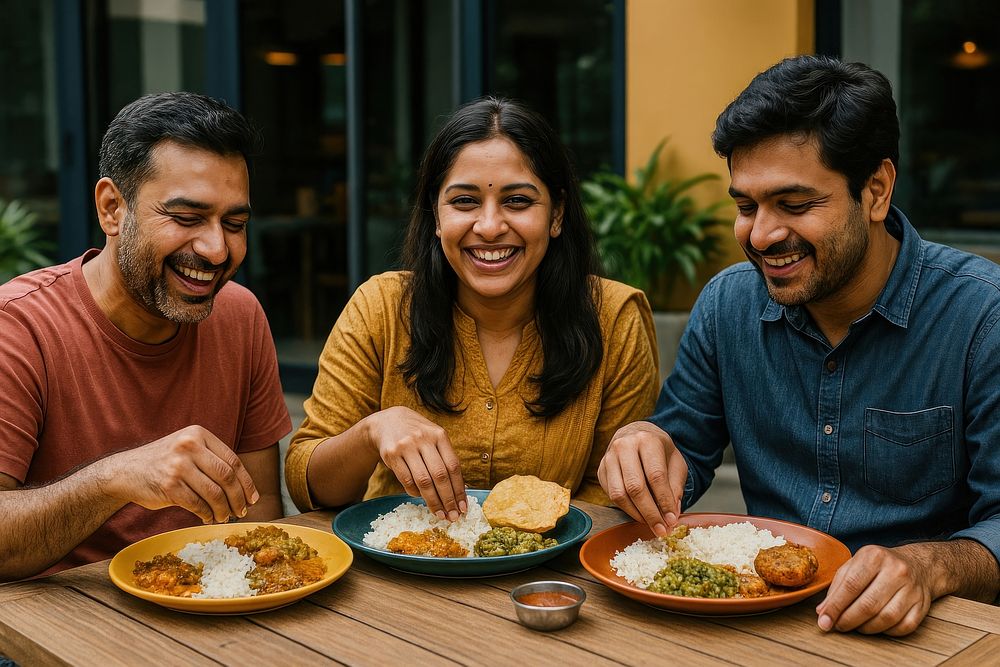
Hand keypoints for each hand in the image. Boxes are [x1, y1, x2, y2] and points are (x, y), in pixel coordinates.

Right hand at [100, 425, 258, 523]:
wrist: (124, 471)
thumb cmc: (162, 462)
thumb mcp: (187, 449)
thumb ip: (211, 459)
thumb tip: (243, 486)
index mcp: (198, 434)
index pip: (233, 460)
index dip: (246, 482)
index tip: (253, 498)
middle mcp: (189, 446)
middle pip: (227, 476)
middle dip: (238, 498)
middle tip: (242, 511)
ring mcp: (178, 465)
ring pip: (214, 493)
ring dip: (223, 510)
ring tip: (224, 517)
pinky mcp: (169, 485)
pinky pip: (197, 504)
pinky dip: (206, 514)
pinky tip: (208, 517)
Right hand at [364, 406, 465, 519]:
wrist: (386, 422)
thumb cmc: (417, 435)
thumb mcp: (433, 438)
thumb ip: (445, 458)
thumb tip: (459, 490)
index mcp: (439, 435)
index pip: (453, 466)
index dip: (459, 489)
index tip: (463, 507)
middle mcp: (423, 439)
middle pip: (440, 475)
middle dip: (448, 499)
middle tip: (452, 516)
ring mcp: (406, 446)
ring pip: (423, 480)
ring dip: (433, 501)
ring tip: (439, 514)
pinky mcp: (391, 454)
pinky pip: (406, 480)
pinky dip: (415, 492)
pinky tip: (420, 497)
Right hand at [598, 421, 687, 535]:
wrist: (636, 434)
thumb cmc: (658, 449)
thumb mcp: (675, 462)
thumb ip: (675, 486)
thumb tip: (672, 513)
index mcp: (646, 440)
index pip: (656, 476)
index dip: (664, 501)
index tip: (672, 519)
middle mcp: (624, 446)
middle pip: (635, 487)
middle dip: (650, 512)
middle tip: (661, 529)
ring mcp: (609, 458)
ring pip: (619, 494)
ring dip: (636, 514)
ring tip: (650, 523)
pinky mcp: (601, 470)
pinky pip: (612, 495)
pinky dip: (626, 509)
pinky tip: (639, 513)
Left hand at [816, 544, 934, 635]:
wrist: (917, 565)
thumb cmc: (878, 566)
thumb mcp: (855, 565)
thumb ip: (837, 586)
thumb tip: (823, 611)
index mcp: (874, 556)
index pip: (850, 585)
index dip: (835, 606)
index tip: (824, 621)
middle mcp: (896, 571)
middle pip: (868, 605)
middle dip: (848, 620)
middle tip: (837, 626)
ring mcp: (912, 589)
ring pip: (885, 618)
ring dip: (865, 628)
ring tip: (855, 625)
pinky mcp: (922, 605)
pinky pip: (902, 627)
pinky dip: (886, 632)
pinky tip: (876, 626)